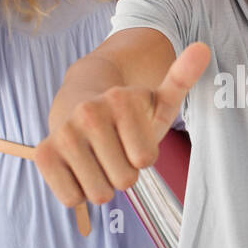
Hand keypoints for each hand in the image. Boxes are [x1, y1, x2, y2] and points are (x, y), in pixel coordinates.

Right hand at [34, 42, 210, 209]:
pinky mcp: (44, 155)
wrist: (77, 105)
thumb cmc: (126, 115)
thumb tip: (203, 48)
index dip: (142, 157)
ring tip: (95, 159)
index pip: (146, 160)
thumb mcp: (157, 100)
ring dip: (101, 185)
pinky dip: (77, 192)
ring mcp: (63, 133)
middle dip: (122, 173)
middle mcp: (88, 112)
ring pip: (99, 194)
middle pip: (124, 180)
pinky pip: (72, 198)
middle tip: (112, 151)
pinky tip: (76, 168)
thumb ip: (181, 78)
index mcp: (121, 98)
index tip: (132, 138)